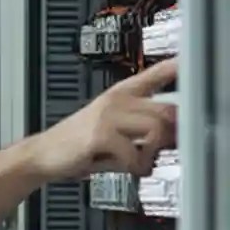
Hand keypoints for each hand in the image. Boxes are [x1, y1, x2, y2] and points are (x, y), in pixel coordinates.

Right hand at [26, 58, 176, 179]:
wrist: (41, 155)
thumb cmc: (76, 146)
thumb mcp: (111, 131)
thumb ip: (142, 129)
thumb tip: (174, 136)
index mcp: (118, 95)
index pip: (153, 75)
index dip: (174, 67)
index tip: (187, 61)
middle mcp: (115, 100)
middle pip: (168, 109)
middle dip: (171, 135)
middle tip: (159, 149)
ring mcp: (107, 116)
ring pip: (156, 130)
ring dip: (153, 153)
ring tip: (139, 161)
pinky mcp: (100, 135)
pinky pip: (136, 153)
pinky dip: (136, 166)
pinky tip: (127, 167)